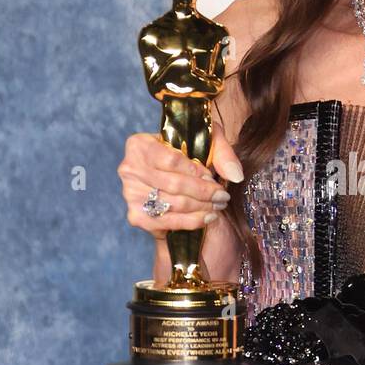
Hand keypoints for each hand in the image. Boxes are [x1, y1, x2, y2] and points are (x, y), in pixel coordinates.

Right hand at [117, 121, 243, 241]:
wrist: (173, 184)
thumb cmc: (189, 158)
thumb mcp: (207, 143)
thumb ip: (223, 152)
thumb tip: (235, 175)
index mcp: (139, 144)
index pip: (172, 160)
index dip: (197, 171)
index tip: (213, 177)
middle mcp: (129, 169)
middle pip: (174, 184)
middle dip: (204, 192)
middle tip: (222, 195)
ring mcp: (130, 195)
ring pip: (174, 204)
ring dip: (202, 207)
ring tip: (218, 205)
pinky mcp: (136, 217)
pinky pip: (168, 222)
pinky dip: (192, 221)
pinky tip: (208, 217)